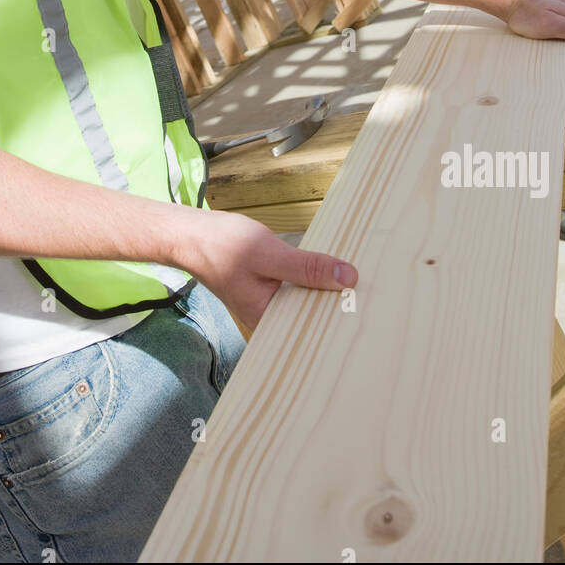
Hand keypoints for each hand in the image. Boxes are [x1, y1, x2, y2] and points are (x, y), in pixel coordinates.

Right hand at [182, 208, 356, 331]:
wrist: (190, 235)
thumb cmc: (222, 245)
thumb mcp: (269, 254)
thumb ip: (308, 268)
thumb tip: (348, 278)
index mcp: (268, 321)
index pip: (313, 329)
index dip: (341, 319)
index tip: (370, 310)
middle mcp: (268, 320)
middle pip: (312, 317)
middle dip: (337, 306)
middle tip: (373, 298)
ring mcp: (267, 305)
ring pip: (306, 303)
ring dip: (325, 291)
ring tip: (356, 284)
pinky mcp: (268, 290)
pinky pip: (297, 291)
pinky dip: (311, 281)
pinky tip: (329, 272)